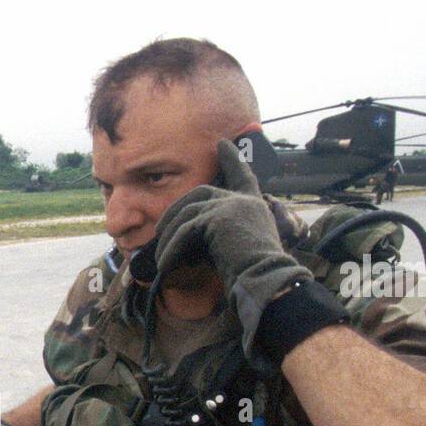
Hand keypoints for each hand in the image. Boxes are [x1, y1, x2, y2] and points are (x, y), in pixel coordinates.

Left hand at [153, 139, 309, 354]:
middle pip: (200, 193)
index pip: (242, 175)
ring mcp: (232, 205)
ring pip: (188, 214)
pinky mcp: (220, 217)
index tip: (222, 144)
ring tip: (161, 260)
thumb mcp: (234, 246)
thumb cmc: (252, 273)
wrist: (266, 281)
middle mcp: (244, 200)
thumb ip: (217, 233)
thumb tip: (184, 236)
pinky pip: (186, 231)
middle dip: (175, 212)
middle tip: (159, 231)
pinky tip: (165, 265)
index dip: (232, 159)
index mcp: (253, 204)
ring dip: (170, 238)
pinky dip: (172, 249)